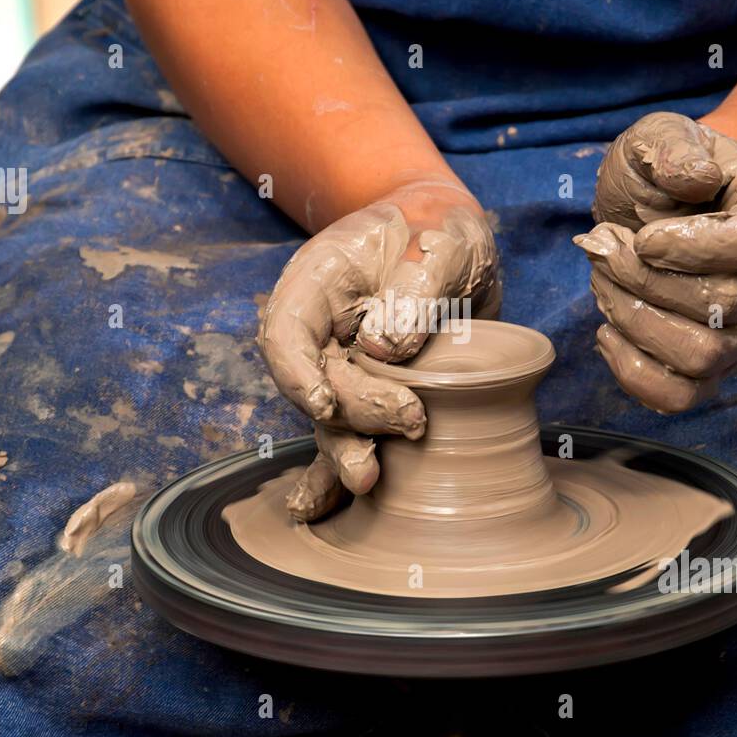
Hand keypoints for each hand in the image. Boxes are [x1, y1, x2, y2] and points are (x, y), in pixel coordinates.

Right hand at [258, 180, 500, 519]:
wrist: (451, 239)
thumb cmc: (439, 228)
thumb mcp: (441, 240)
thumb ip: (416, 285)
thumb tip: (383, 347)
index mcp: (317, 286)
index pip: (285, 334)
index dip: (299, 374)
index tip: (326, 402)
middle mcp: (321, 334)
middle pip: (317, 386)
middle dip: (354, 414)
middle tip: (411, 420)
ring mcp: (347, 369)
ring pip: (331, 422)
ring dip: (346, 454)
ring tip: (368, 482)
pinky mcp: (376, 395)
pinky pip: (352, 436)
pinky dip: (338, 474)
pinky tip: (321, 508)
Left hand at [574, 112, 736, 412]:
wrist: (658, 206)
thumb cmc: (664, 170)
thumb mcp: (658, 135)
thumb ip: (672, 146)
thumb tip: (695, 180)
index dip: (691, 248)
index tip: (643, 236)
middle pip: (721, 305)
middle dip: (642, 279)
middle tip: (604, 247)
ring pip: (702, 356)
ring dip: (633, 320)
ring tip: (605, 281)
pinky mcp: (714, 363)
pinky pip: (683, 396)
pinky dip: (634, 373)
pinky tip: (607, 333)